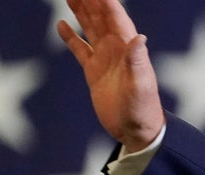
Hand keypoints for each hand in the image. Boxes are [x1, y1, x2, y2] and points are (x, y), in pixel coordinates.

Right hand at [57, 0, 165, 150]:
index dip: (106, 1)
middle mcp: (117, 50)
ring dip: (81, 11)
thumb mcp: (141, 87)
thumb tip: (140, 37)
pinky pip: (81, 49)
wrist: (136, 131)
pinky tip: (61, 25)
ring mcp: (105, 59)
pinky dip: (71, 37)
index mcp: (129, 49)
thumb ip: (138, 62)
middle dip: (91, 0)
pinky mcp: (94, 72)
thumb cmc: (143, 110)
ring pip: (90, 28)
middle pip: (101, 17)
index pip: (116, 17)